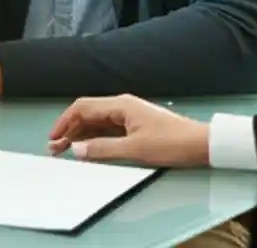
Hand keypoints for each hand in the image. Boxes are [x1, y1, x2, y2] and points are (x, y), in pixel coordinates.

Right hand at [47, 94, 209, 166]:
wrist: (203, 144)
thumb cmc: (171, 143)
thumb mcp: (135, 149)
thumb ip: (102, 149)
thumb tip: (76, 149)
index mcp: (120, 105)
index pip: (82, 108)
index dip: (64, 123)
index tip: (53, 138)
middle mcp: (122, 106)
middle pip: (87, 114)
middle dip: (69, 130)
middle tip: (55, 148)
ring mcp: (129, 115)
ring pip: (96, 122)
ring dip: (80, 135)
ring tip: (67, 150)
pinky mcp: (135, 125)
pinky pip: (107, 129)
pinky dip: (94, 138)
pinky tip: (89, 149)